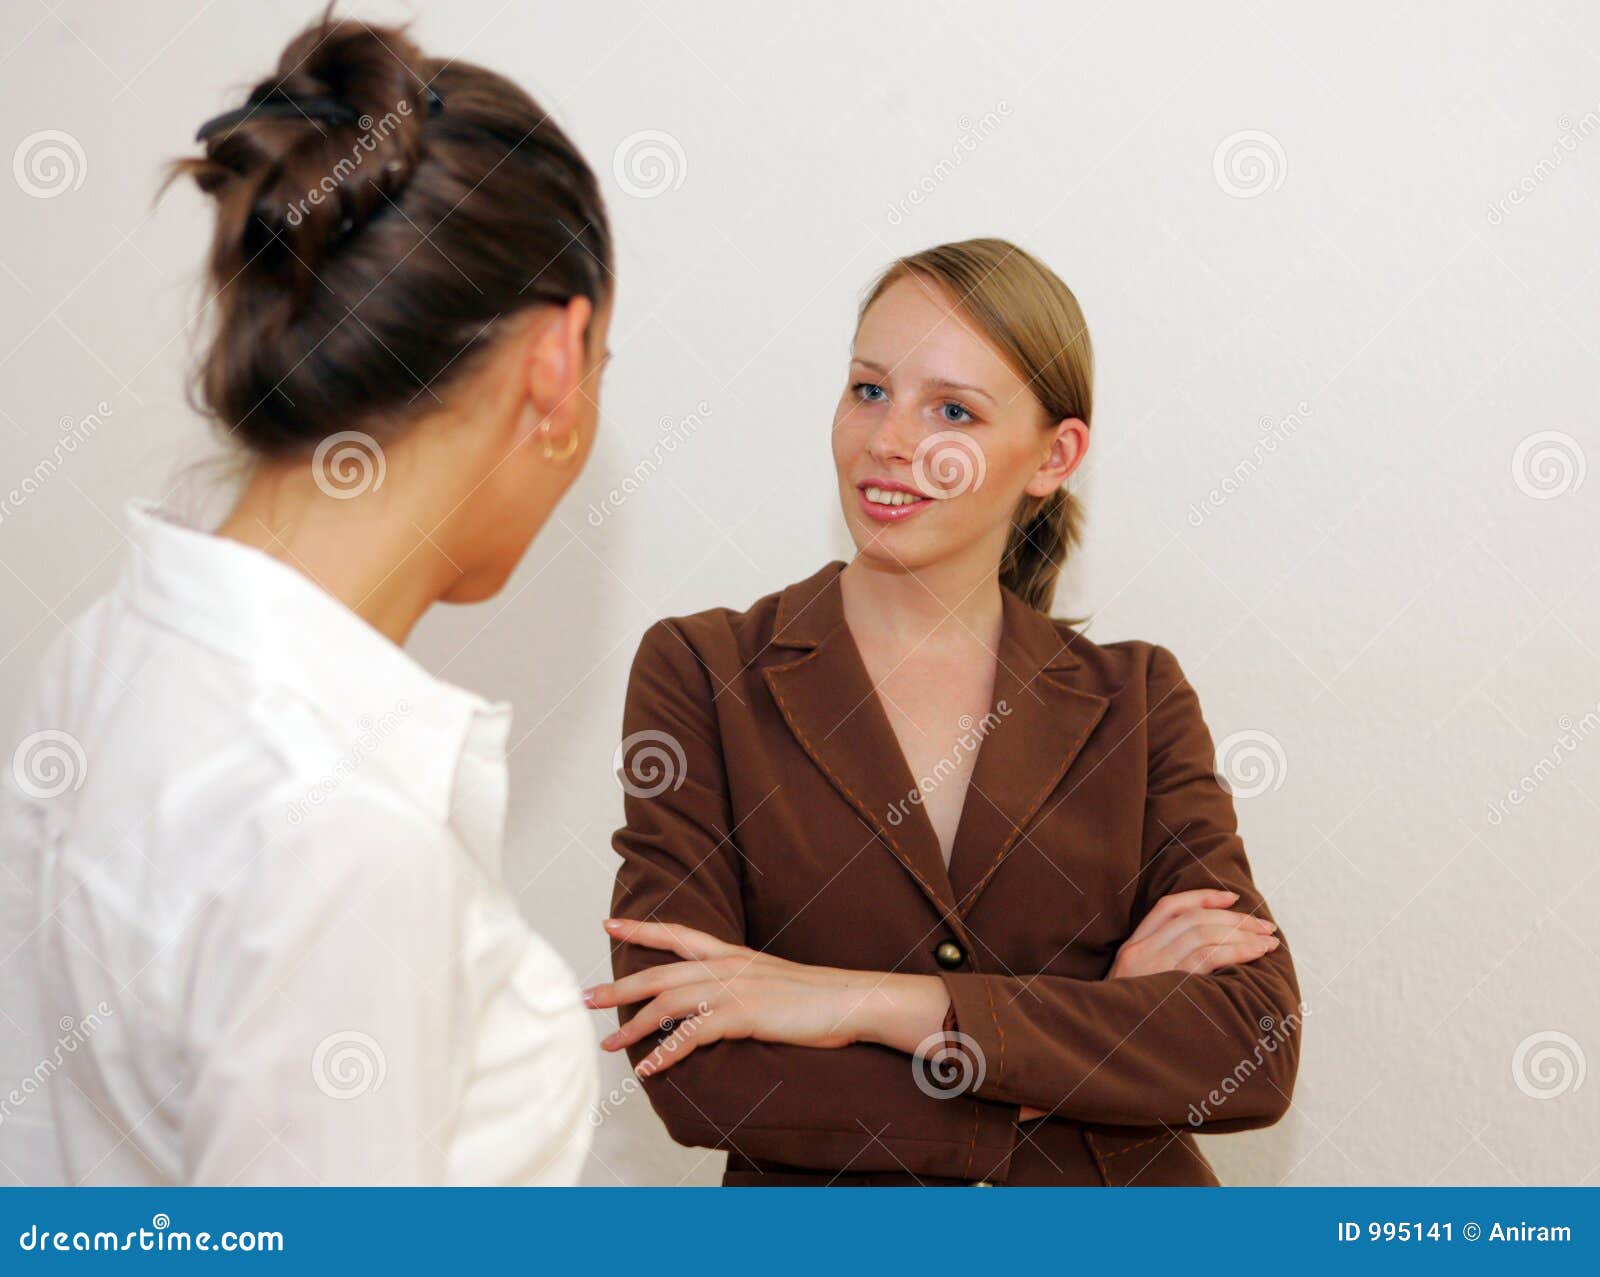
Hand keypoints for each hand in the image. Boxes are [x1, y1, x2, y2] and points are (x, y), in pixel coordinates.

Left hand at [587, 918, 887, 1075]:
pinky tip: (649, 1068)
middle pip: (659, 973)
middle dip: (619, 987)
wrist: (851, 998)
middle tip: (586, 998)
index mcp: (732, 954)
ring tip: (608, 1043)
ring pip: (668, 1003)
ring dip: (633, 1026)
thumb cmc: (817, 997)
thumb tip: (719, 1002)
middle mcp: (726, 965)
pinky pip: (693, 1035)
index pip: (677, 934)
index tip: (608, 924)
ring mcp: (733, 989)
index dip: (641, 929)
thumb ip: (742, 985)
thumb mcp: (772, 981)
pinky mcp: (743, 1015)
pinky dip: (667, 1053)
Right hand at [1014, 890, 1278, 1123]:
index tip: (1233, 898)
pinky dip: (1236, 951)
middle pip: (1193, 919)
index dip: (1203, 897)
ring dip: (1242, 935)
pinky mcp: (1167, 985)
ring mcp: (1151, 967)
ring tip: (1268, 941)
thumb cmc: (1127, 1024)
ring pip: (1203, 934)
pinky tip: (1254, 954)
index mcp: (1130, 948)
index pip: (1168, 907)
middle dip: (1234, 919)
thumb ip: (1160, 967)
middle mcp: (1139, 952)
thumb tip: (1207, 954)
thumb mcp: (1136, 989)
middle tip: (1265, 925)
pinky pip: (1207, 958)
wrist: (1101, 1048)